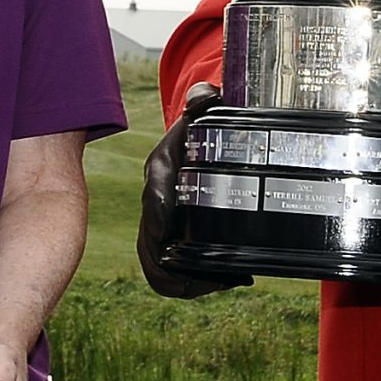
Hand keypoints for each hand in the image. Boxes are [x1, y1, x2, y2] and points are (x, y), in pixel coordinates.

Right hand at [137, 82, 251, 298]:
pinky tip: (231, 278)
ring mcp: (161, 225)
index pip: (153, 199)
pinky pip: (172, 272)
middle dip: (174, 272)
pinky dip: (195, 282)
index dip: (158, 220)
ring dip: (187, 284)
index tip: (168, 238)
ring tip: (229, 282)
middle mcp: (156, 202)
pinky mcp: (172, 240)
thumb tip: (203, 96)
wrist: (196, 141)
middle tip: (218, 279)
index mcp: (160, 171)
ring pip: (158, 268)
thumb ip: (203, 100)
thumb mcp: (204, 109)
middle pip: (149, 248)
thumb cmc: (202, 127)